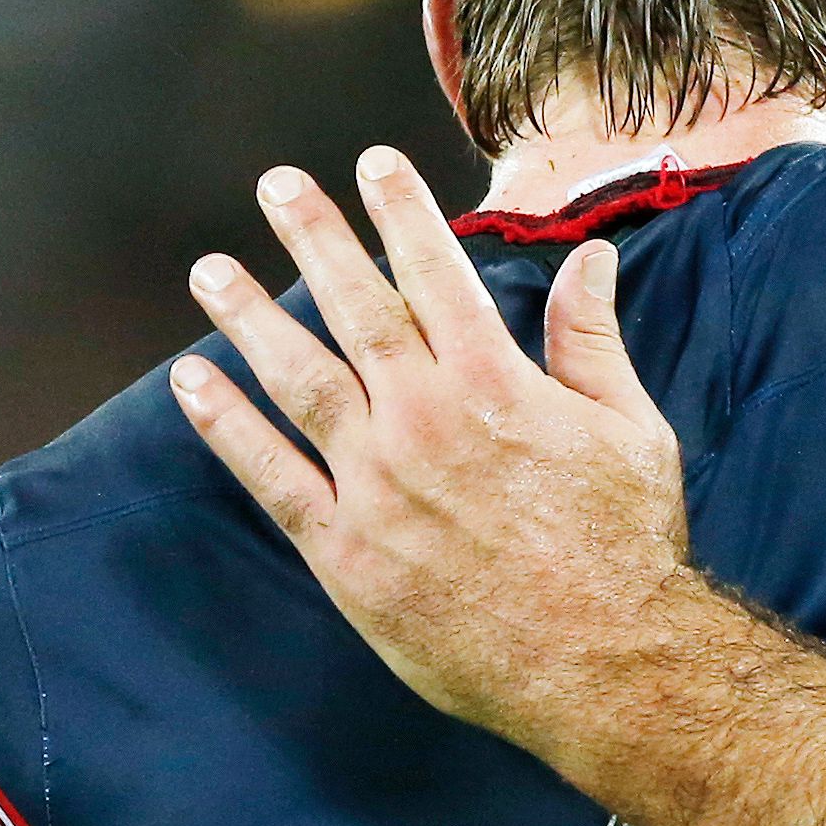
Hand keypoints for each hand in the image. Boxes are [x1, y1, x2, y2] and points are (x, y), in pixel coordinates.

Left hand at [168, 146, 690, 759]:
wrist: (606, 660)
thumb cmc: (628, 545)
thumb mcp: (632, 430)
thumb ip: (593, 342)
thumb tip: (589, 260)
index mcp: (497, 384)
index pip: (437, 274)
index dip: (402, 213)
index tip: (373, 165)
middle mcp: (426, 420)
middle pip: (356, 309)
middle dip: (316, 238)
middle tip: (277, 185)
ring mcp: (379, 485)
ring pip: (299, 379)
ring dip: (249, 318)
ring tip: (210, 271)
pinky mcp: (349, 552)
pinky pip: (272, 476)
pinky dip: (227, 426)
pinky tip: (194, 383)